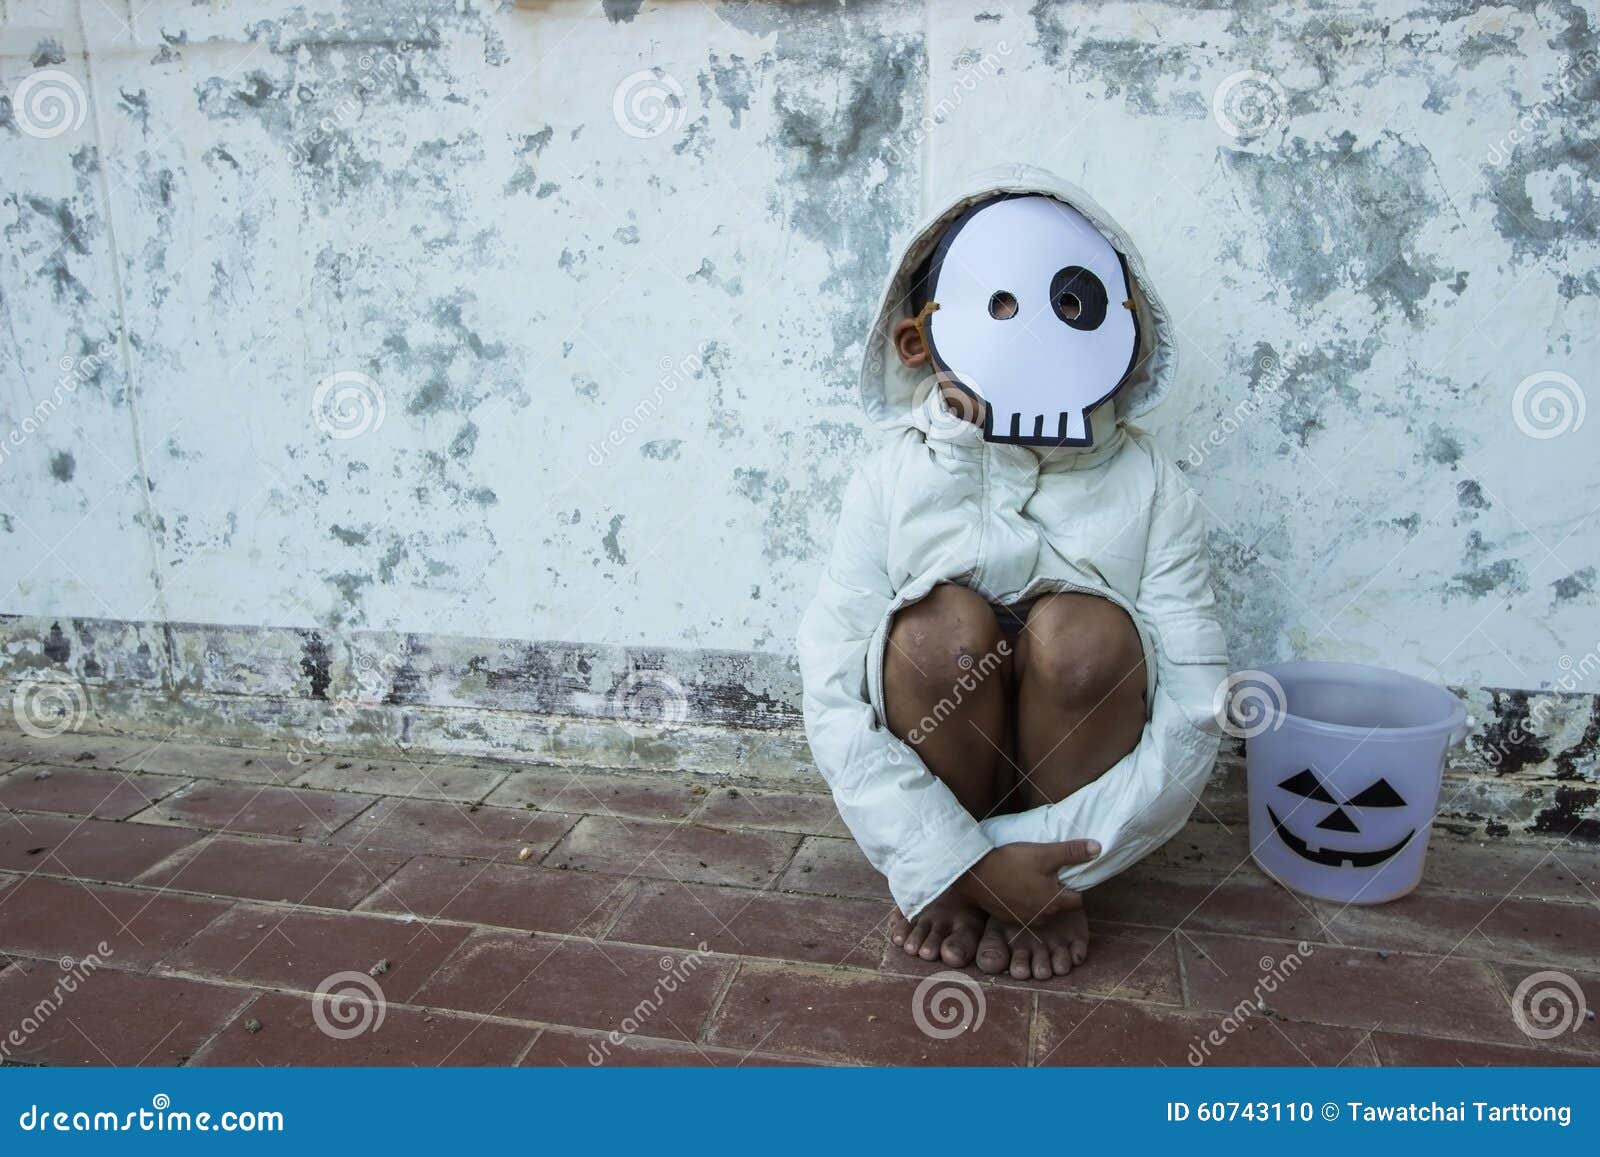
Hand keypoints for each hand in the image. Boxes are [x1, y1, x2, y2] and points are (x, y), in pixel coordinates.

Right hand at [956, 839, 1099, 924]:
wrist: (973, 873)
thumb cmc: (1011, 862)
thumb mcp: (1045, 853)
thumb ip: (1072, 852)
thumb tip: (1098, 848)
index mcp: (1054, 903)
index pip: (1077, 900)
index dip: (1075, 886)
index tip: (1066, 874)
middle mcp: (1041, 917)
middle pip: (1059, 906)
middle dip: (1057, 893)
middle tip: (1047, 873)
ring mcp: (1022, 919)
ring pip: (1040, 911)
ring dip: (1039, 899)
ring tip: (1029, 879)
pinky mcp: (1006, 918)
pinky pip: (1022, 912)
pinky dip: (1021, 902)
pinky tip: (1013, 886)